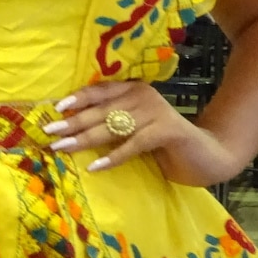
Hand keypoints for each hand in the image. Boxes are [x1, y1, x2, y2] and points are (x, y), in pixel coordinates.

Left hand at [42, 80, 239, 187]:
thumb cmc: (164, 145)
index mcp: (133, 90)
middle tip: (50, 133)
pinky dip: (114, 156)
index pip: (99, 91)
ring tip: (63, 148)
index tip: (54, 109)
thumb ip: (111, 125)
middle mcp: (143, 95)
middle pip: (101, 109)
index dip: (76, 99)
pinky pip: (134, 143)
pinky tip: (96, 167)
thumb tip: (70, 131)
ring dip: (85, 138)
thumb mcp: (134, 130)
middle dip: (73, 122)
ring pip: (113, 125)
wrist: (207, 154)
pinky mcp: (167, 130)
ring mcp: (156, 111)